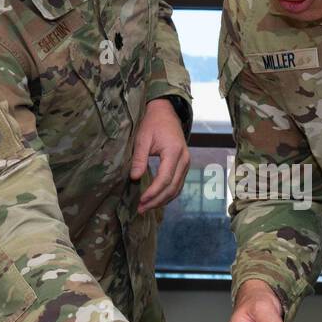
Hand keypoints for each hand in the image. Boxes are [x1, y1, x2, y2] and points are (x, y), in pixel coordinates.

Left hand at [130, 98, 188, 212]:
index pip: (165, 179)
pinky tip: (156, 199)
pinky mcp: (184, 165)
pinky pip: (178, 184)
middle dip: (157, 200)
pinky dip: (168, 194)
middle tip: (141, 209)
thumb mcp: (142, 138)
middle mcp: (184, 160)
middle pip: (172, 187)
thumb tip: (134, 178)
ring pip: (177, 188)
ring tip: (146, 207)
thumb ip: (139, 158)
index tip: (141, 200)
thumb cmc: (153, 123)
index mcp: (174, 152)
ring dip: (162, 200)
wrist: (166, 113)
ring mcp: (186, 163)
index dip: (153, 192)